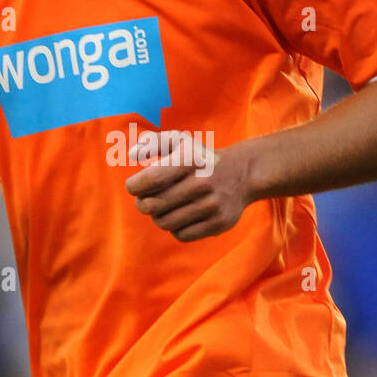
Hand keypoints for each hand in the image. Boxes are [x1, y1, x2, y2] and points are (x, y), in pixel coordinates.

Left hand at [124, 133, 253, 241]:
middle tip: (145, 200)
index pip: (151, 179)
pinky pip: (181, 235)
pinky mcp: (219, 223)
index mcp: (191, 159)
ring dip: (158, 217)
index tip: (134, 186)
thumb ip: (153, 143)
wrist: (243, 174)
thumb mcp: (180, 142)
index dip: (135, 186)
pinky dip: (175, 228)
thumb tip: (132, 154)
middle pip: (154, 205)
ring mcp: (212, 205)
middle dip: (142, 204)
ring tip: (164, 207)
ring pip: (165, 222)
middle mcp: (203, 182)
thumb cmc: (201, 158)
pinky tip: (181, 216)